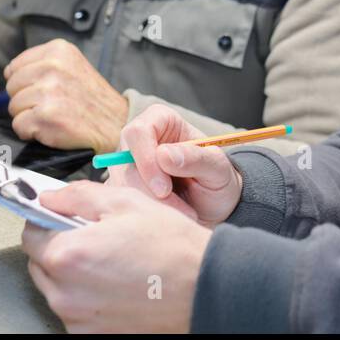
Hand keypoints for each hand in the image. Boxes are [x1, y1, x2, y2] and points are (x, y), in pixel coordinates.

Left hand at [3, 39, 127, 151]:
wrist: (116, 124)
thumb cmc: (93, 99)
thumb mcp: (73, 66)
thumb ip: (43, 65)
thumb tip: (10, 73)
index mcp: (58, 51)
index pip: (15, 66)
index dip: (24, 83)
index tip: (40, 90)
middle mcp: (52, 67)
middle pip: (12, 86)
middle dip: (25, 99)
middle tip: (49, 105)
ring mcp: (48, 91)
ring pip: (14, 107)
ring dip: (29, 116)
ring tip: (53, 116)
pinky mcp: (45, 116)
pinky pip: (19, 126)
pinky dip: (31, 132)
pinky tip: (51, 128)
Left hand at [22, 181, 211, 332]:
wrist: (204, 287)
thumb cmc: (172, 247)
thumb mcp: (125, 202)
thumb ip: (77, 196)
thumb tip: (50, 197)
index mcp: (69, 254)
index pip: (30, 234)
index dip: (48, 220)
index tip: (64, 218)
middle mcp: (66, 293)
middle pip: (41, 263)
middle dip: (60, 247)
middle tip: (94, 237)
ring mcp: (78, 318)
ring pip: (57, 288)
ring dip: (73, 273)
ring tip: (111, 262)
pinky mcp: (91, 335)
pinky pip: (75, 310)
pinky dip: (87, 297)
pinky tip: (116, 283)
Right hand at [106, 104, 242, 227]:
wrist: (214, 205)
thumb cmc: (217, 178)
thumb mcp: (217, 168)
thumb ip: (196, 158)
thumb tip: (164, 154)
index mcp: (161, 120)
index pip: (138, 132)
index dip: (146, 160)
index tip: (163, 189)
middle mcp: (139, 140)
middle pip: (125, 163)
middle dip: (148, 191)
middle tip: (177, 210)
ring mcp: (128, 165)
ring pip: (122, 186)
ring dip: (149, 206)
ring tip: (181, 214)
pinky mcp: (124, 188)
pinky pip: (123, 202)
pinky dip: (145, 214)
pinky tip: (167, 219)